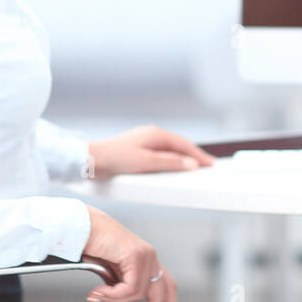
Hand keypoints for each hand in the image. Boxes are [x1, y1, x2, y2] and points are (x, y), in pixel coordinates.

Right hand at [82, 205, 175, 301]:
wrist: (83, 226)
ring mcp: (145, 254)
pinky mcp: (135, 255)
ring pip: (139, 292)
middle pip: (161, 291)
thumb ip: (121, 284)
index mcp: (146, 258)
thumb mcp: (112, 270)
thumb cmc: (94, 243)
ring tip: (99, 294)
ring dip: (115, 298)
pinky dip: (113, 294)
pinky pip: (130, 287)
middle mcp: (149, 255)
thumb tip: (119, 299)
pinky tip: (99, 290)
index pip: (167, 284)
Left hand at [86, 124, 214, 179]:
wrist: (91, 160)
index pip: (185, 145)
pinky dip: (170, 159)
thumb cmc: (115, 159)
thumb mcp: (146, 162)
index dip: (199, 155)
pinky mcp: (137, 149)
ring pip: (169, 149)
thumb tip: (190, 163)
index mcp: (156, 134)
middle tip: (206, 166)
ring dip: (182, 157)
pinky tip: (171, 167)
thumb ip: (170, 162)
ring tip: (192, 167)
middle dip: (193, 155)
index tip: (210, 164)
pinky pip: (160, 153)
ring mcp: (144, 141)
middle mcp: (151, 134)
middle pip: (179, 145)